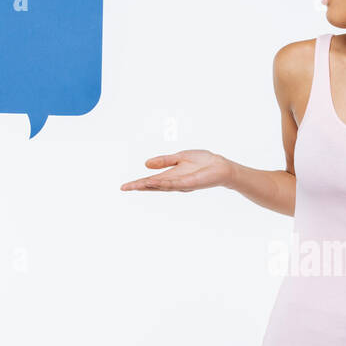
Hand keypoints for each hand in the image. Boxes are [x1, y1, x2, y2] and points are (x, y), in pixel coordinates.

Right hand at [120, 150, 234, 191]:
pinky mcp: (189, 183)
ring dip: (148, 186)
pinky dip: (164, 183)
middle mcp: (174, 182)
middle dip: (139, 187)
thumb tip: (146, 164)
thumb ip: (164, 161)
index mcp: (171, 176)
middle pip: (153, 186)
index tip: (124, 186)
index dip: (138, 183)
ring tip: (135, 186)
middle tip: (124, 188)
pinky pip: (174, 183)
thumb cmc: (203, 162)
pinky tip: (154, 182)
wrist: (221, 166)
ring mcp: (181, 184)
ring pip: (161, 186)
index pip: (151, 181)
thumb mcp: (180, 157)